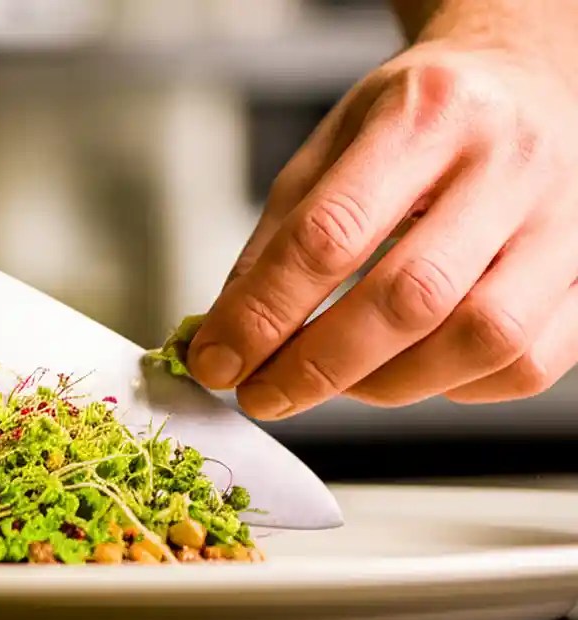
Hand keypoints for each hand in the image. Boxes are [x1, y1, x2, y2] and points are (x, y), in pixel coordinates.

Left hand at [187, 33, 577, 418]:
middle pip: (412, 296)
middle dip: (320, 365)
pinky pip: (526, 365)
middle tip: (264, 393)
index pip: (333, 233)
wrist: (517, 82)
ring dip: (388, 384)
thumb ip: (274, 245)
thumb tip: (226, 339)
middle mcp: (508, 163)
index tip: (219, 360)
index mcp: (425, 115)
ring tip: (334, 381)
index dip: (265, 312)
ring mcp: (564, 221)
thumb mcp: (325, 151)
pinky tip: (410, 368)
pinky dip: (454, 387)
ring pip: (481, 340)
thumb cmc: (415, 121)